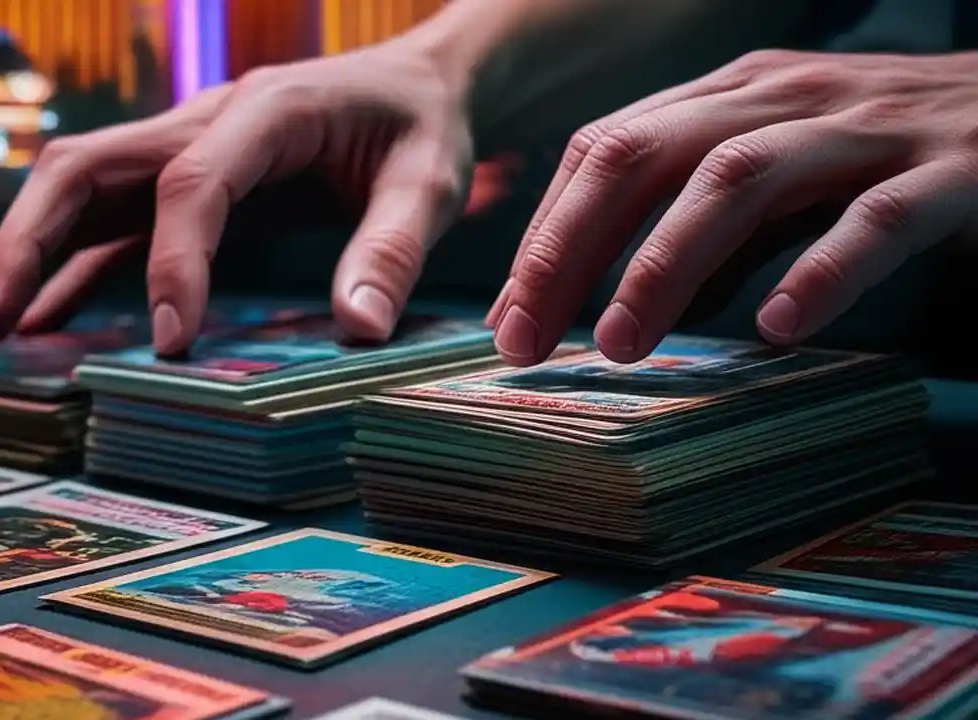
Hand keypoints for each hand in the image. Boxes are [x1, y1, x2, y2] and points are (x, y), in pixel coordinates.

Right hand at [0, 41, 473, 352]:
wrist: (416, 84)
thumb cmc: (423, 127)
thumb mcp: (431, 183)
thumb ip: (392, 249)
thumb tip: (358, 331)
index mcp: (266, 110)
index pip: (192, 181)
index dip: (172, 260)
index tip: (171, 341)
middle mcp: (205, 120)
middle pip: (87, 168)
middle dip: (28, 242)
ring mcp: (185, 149)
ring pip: (79, 190)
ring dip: (25, 252)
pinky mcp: (187, 183)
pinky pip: (111, 221)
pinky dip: (67, 265)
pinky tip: (34, 314)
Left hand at [488, 50, 977, 364]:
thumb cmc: (891, 151)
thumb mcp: (781, 172)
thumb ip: (707, 224)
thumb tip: (617, 300)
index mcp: (733, 94)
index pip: (606, 150)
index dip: (546, 232)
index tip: (507, 316)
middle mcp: (784, 97)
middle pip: (645, 156)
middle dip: (571, 249)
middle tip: (527, 339)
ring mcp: (867, 127)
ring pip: (739, 179)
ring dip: (666, 263)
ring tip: (621, 345)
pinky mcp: (949, 171)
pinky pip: (876, 217)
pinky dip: (821, 270)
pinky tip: (776, 326)